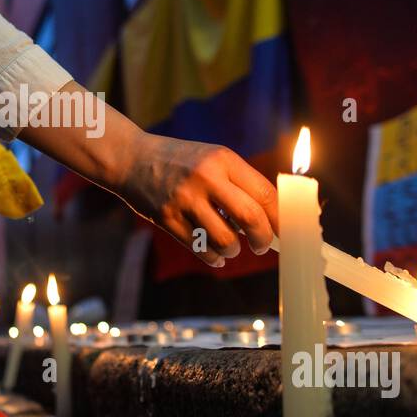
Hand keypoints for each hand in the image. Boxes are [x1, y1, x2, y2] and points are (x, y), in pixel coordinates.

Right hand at [114, 133, 278, 267]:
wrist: (132, 158)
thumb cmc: (180, 162)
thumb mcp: (212, 159)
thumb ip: (239, 182)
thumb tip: (271, 218)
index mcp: (223, 160)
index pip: (264, 192)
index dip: (280, 218)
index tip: (285, 232)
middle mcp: (205, 177)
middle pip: (250, 217)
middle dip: (262, 239)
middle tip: (261, 246)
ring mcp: (184, 199)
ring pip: (225, 238)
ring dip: (234, 250)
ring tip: (231, 247)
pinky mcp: (166, 217)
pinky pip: (200, 249)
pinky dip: (214, 257)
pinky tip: (216, 255)